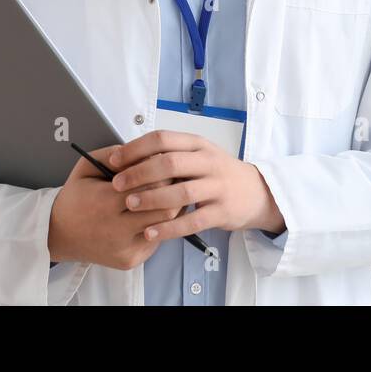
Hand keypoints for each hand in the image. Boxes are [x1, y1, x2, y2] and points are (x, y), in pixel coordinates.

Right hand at [47, 145, 181, 269]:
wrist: (58, 234)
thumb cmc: (75, 198)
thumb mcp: (86, 166)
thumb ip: (115, 153)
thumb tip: (147, 152)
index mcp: (106, 201)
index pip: (153, 185)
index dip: (162, 174)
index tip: (162, 167)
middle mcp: (116, 228)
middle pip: (165, 208)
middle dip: (170, 192)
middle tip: (170, 182)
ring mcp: (125, 247)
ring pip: (165, 226)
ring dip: (168, 209)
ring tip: (162, 197)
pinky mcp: (130, 259)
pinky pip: (156, 240)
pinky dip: (157, 227)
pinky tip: (148, 216)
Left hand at [108, 130, 284, 244]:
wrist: (256, 192)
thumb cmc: (218, 173)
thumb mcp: (198, 155)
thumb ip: (170, 154)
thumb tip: (128, 157)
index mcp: (199, 145)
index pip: (163, 139)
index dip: (136, 148)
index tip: (114, 160)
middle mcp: (209, 162)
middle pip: (170, 163)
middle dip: (139, 173)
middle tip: (117, 185)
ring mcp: (217, 187)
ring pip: (181, 192)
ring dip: (151, 198)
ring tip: (130, 205)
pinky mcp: (221, 212)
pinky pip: (192, 221)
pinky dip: (169, 227)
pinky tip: (150, 232)